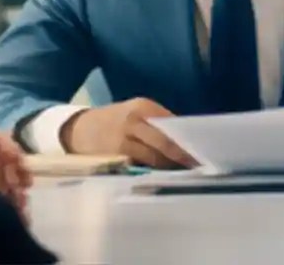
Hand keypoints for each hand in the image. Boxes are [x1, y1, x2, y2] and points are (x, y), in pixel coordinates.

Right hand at [62, 98, 198, 169]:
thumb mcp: (134, 114)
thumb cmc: (114, 122)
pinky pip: (141, 165)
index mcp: (143, 106)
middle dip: (185, 155)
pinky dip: (155, 170)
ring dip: (172, 166)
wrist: (77, 129)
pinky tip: (165, 175)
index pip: (173, 123)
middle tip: (201, 165)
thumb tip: (186, 139)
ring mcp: (125, 138)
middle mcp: (135, 120)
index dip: (190, 138)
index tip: (206, 148)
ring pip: (155, 156)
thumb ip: (157, 123)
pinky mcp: (116, 155)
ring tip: (187, 173)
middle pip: (167, 141)